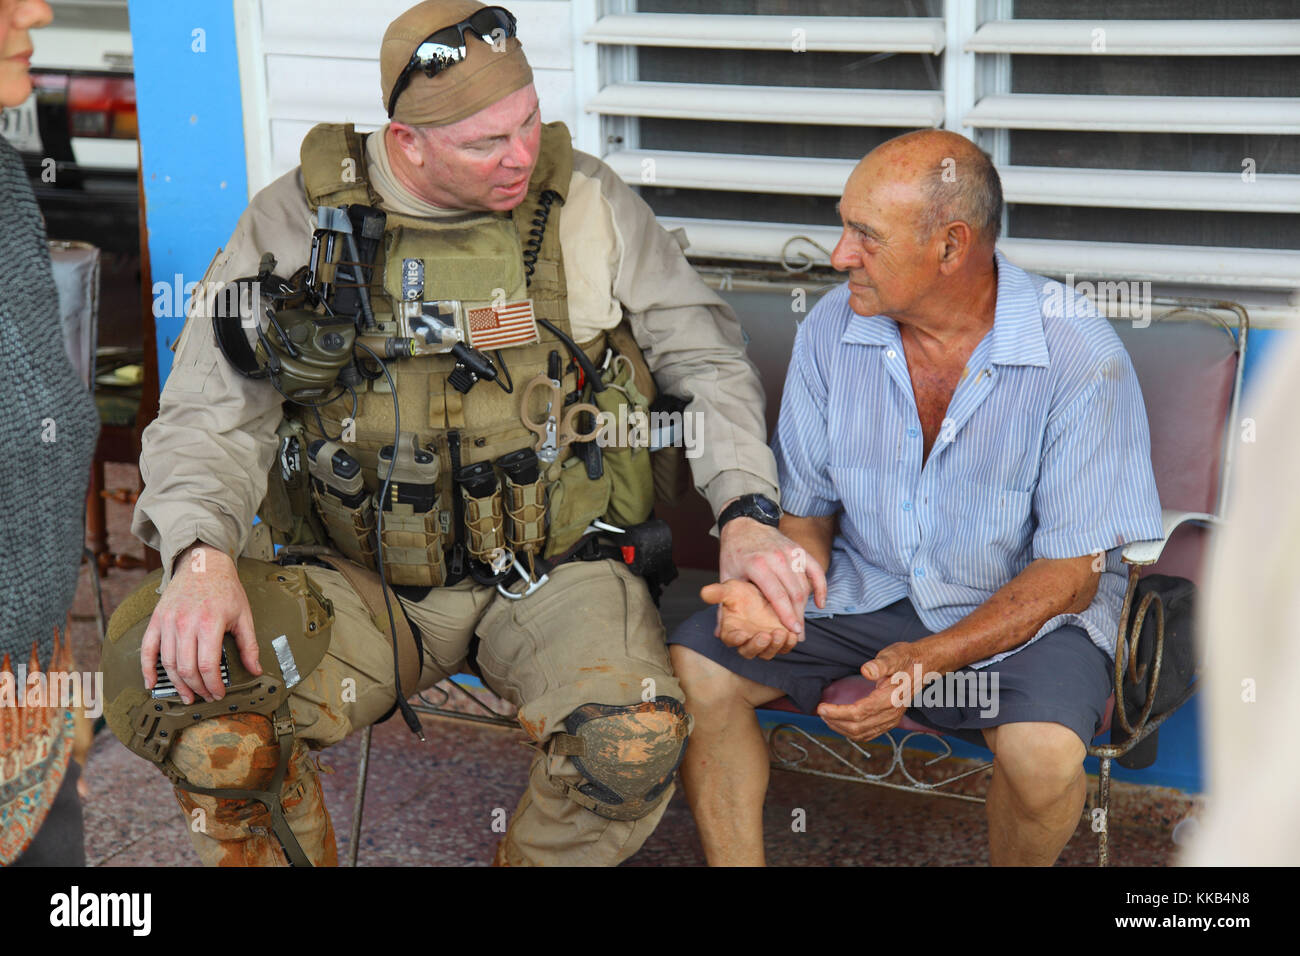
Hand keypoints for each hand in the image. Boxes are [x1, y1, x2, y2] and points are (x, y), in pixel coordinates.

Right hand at [140, 545, 260, 703]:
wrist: (203, 563)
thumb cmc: (225, 588)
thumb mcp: (244, 615)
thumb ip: (249, 645)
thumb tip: (255, 669)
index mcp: (210, 623)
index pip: (208, 665)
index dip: (213, 685)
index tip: (218, 693)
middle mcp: (186, 623)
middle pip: (187, 668)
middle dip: (197, 688)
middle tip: (205, 696)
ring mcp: (168, 621)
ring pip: (168, 663)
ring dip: (176, 684)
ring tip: (187, 695)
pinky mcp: (157, 620)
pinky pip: (147, 649)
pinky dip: (147, 669)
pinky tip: (151, 683)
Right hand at [701, 579, 798, 659]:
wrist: (765, 590)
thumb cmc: (743, 591)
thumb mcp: (731, 588)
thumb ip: (718, 592)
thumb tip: (703, 592)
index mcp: (731, 630)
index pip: (730, 640)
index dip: (736, 639)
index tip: (742, 634)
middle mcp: (747, 640)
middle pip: (750, 651)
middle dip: (757, 646)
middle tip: (765, 636)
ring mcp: (764, 642)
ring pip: (768, 652)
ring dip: (775, 646)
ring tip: (781, 633)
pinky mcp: (779, 641)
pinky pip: (784, 648)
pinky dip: (788, 643)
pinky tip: (793, 634)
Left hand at [718, 516, 826, 635]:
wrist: (744, 524)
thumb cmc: (734, 553)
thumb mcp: (726, 576)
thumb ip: (723, 604)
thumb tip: (718, 633)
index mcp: (757, 565)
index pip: (778, 595)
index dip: (787, 615)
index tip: (794, 631)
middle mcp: (776, 558)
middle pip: (794, 593)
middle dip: (798, 615)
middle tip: (798, 634)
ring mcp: (790, 553)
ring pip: (804, 585)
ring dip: (806, 606)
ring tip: (801, 623)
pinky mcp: (798, 550)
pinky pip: (816, 570)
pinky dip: (821, 586)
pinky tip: (820, 602)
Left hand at [816, 643, 924, 740]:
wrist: (924, 665)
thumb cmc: (906, 659)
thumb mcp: (893, 655)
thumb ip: (880, 664)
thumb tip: (866, 670)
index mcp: (891, 698)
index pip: (860, 712)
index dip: (838, 712)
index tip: (822, 707)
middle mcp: (892, 713)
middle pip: (859, 727)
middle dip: (836, 721)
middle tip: (820, 711)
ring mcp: (892, 719)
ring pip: (863, 733)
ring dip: (842, 729)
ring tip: (827, 718)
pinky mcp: (890, 720)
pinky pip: (869, 733)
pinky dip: (853, 732)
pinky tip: (842, 724)